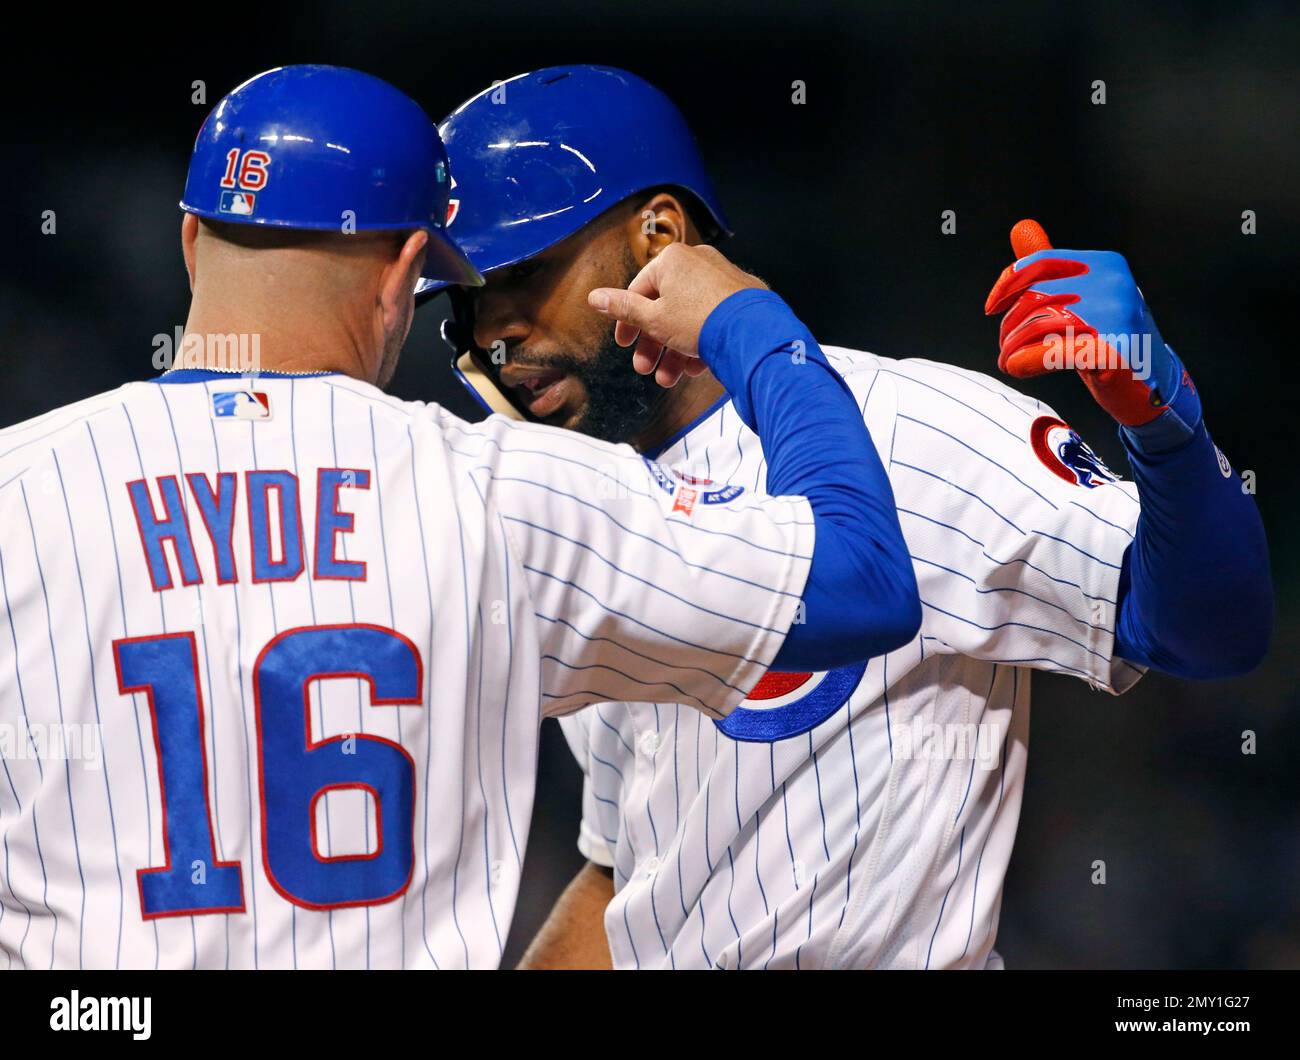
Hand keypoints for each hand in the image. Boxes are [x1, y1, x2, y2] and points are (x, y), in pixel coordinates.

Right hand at [588, 243, 766, 387]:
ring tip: (671, 378)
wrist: (753, 330)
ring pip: (688, 317)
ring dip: (675, 351)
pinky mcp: (741, 297)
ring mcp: (722, 278)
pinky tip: (696, 368)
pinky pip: (712, 319)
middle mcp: (697, 263)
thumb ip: (623, 309)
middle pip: (664, 307)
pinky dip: (700, 342)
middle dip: (653, 344)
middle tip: (645, 368)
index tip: (624, 344)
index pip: (639, 290)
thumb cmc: (701, 319)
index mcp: (672, 260)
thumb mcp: (653, 319)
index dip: (628, 322)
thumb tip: (595, 298)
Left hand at [984, 219, 1192, 429]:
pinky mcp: (1114, 351)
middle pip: (1036, 296)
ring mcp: (1118, 316)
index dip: (1009, 283)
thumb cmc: (1106, 337)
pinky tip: (1017, 367)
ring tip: (1009, 361)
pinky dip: (1028, 360)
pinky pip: (1053, 350)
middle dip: (1011, 325)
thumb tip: (1021, 227)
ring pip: (1040, 324)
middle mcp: (1114, 284)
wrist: (1149, 384)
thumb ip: (1051, 267)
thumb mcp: (1080, 296)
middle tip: (1005, 347)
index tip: (991, 307)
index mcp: (1105, 264)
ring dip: (1014, 347)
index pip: (1042, 261)